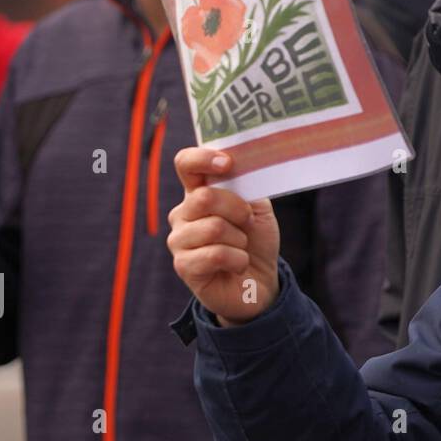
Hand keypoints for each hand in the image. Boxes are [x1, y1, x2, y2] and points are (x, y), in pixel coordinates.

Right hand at [168, 148, 280, 324]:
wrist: (260, 282)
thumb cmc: (255, 240)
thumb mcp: (258, 207)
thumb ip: (246, 185)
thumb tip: (239, 165)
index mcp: (199, 191)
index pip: (186, 164)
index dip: (202, 158)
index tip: (226, 164)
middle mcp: (183, 213)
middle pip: (204, 198)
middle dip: (237, 210)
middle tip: (248, 222)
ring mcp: (179, 240)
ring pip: (213, 227)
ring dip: (240, 239)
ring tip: (241, 247)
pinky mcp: (183, 266)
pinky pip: (215, 254)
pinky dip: (237, 259)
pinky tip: (238, 265)